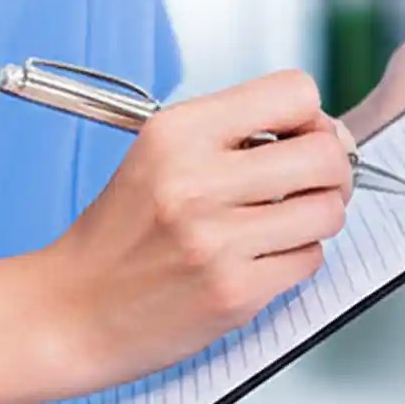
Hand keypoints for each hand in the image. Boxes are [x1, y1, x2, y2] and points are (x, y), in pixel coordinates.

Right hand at [38, 70, 351, 394]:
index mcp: (178, 132)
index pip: (294, 93)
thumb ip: (234, 133)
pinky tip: (260, 259)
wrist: (71, 310)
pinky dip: (296, 259)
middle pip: (325, 155)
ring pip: (328, 212)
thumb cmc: (120, 234)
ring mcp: (217, 240)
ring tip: (283, 223)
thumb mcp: (158, 154)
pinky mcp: (234, 292)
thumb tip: (324, 133)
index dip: (310, 116)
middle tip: (314, 183)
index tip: (300, 137)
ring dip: (317, 217)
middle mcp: (197, 181)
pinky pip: (309, 260)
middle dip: (333, 169)